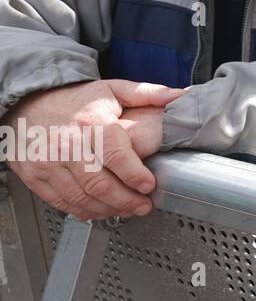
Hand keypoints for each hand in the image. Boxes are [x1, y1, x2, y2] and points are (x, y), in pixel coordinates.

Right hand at [4, 80, 183, 219]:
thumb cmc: (75, 100)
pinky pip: (61, 202)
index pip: (115, 154)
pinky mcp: (35, 176)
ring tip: (128, 210)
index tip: (149, 185)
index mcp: (90, 122)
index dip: (134, 174)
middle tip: (144, 205)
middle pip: (98, 183)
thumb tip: (180, 96)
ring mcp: (48, 163)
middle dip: (126, 200)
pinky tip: (102, 210)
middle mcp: (67, 145)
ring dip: (108, 209)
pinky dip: (84, 211)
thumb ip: (147, 94)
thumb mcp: (112, 89)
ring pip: (80, 197)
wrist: (30, 104)